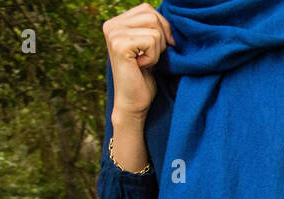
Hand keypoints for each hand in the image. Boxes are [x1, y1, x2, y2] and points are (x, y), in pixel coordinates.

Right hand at [103, 3, 173, 119]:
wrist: (134, 104)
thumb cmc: (145, 78)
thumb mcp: (150, 47)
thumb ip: (152, 27)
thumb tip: (172, 13)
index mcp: (116, 23)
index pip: (147, 9)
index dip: (161, 28)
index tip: (158, 49)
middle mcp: (111, 25)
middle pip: (151, 15)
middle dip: (161, 39)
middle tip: (150, 58)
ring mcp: (113, 34)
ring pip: (154, 28)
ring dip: (157, 49)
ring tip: (145, 62)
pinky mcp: (119, 45)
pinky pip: (152, 40)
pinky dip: (154, 57)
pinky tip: (142, 67)